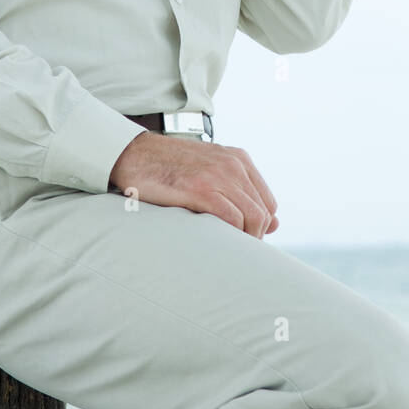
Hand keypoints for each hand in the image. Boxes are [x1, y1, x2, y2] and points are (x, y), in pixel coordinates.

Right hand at [109, 132, 279, 239]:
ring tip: (226, 253)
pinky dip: (230, 237)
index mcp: (239, 159)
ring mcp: (218, 175)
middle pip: (263, 213)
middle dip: (254, 238)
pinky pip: (231, 219)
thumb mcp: (212, 170)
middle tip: (235, 254)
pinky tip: (216, 244)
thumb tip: (273, 225)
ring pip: (252, 218)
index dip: (261, 227)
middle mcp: (233, 165)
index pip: (268, 203)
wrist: (134, 154)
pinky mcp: (200, 189)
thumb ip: (241, 192)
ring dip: (243, 241)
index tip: (244, 241)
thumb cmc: (170, 168)